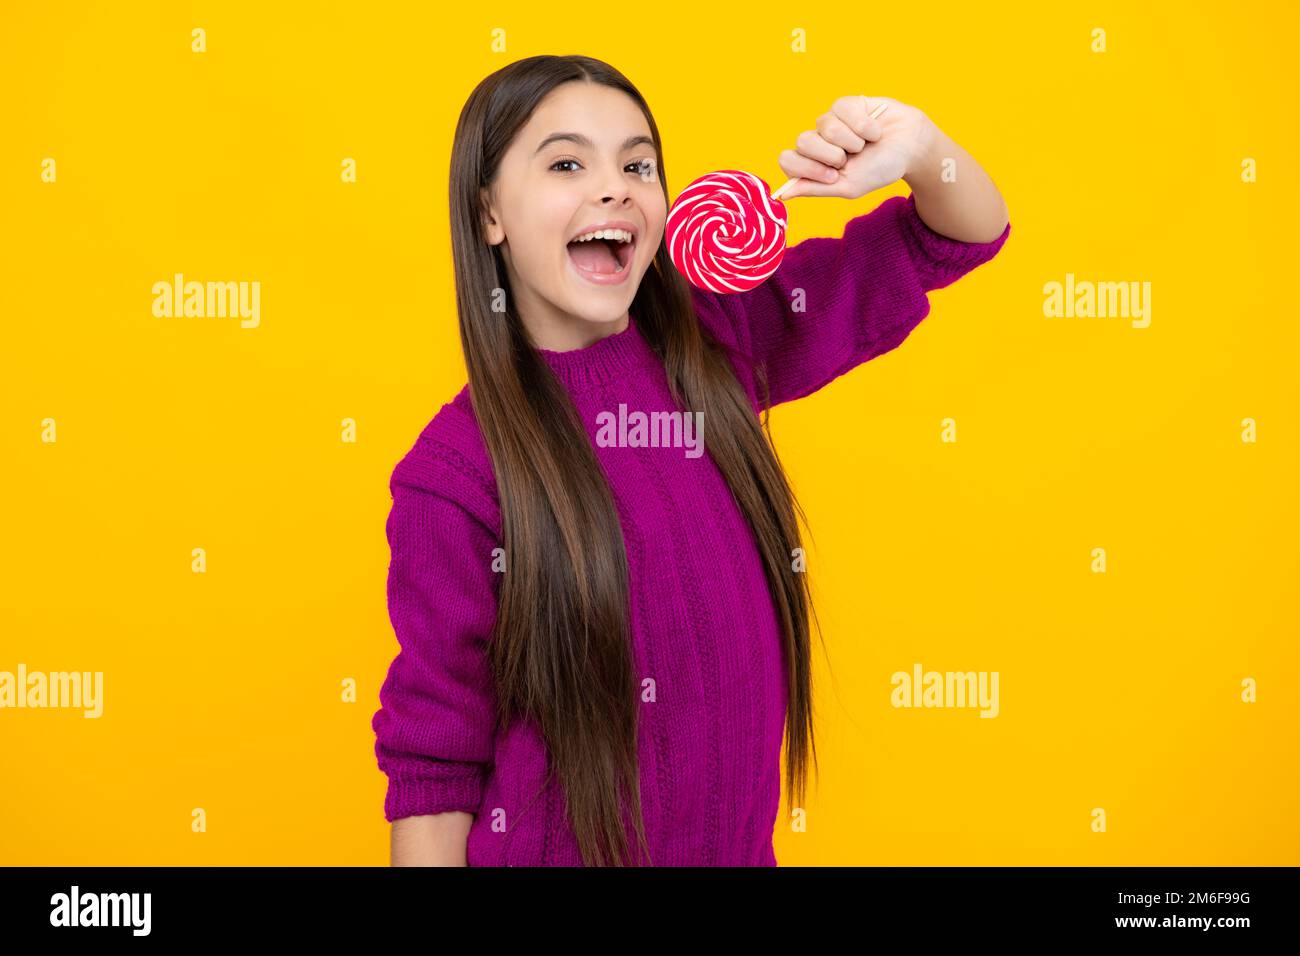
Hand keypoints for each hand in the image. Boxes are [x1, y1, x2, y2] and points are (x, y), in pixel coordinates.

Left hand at [776, 95, 938, 199]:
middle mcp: (818, 142)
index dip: (806, 167)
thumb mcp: (849, 187)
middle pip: (802, 141)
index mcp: (814, 165)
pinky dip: (864, 125)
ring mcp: (830, 122)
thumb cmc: (880, 169)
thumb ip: (815, 189)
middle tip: (851, 159)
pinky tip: (874, 130)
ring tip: (866, 145)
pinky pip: (843, 110)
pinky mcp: (845, 104)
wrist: (911, 147)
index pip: (788, 161)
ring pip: (825, 126)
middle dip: (831, 154)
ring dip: (852, 140)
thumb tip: (783, 194)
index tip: (832, 175)